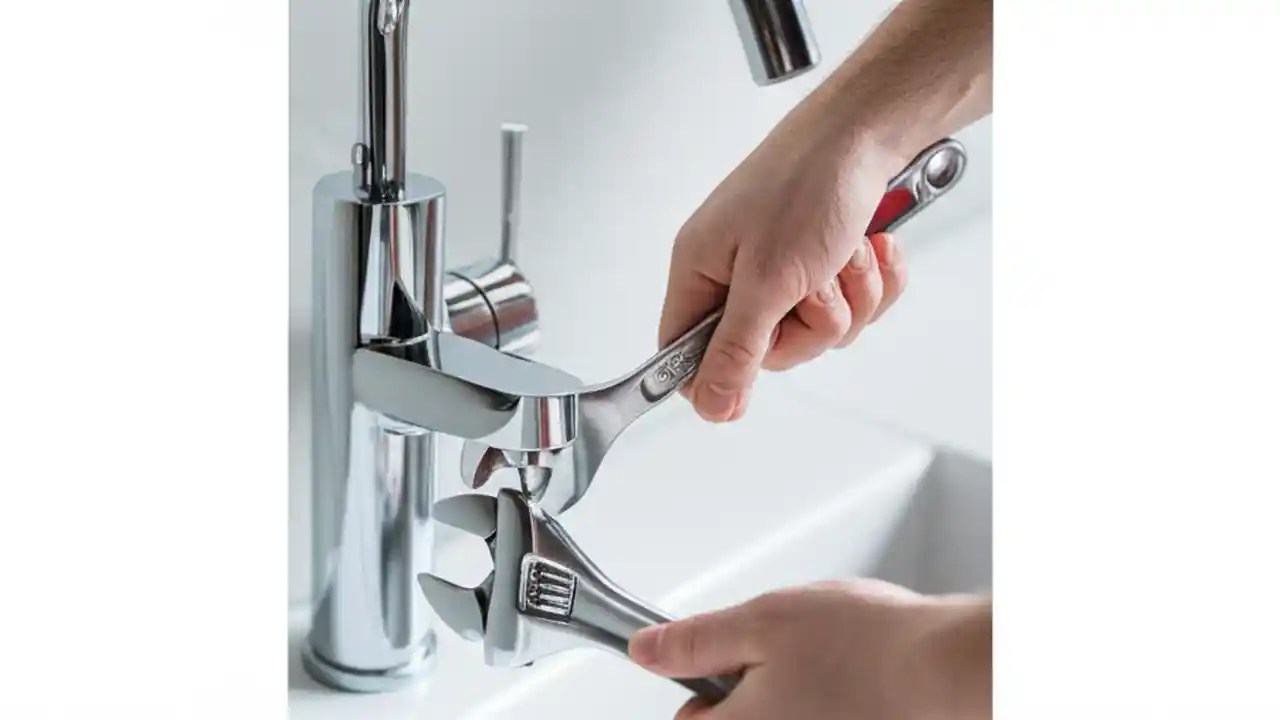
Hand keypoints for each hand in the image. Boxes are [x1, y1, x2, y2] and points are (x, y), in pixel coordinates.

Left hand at [628, 579, 991, 719]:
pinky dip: (834, 702)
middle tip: (790, 655)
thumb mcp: (762, 621)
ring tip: (832, 664)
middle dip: (755, 688)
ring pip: (785, 719)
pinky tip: (857, 681)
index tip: (727, 660)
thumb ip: (695, 641)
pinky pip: (825, 718)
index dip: (703, 684)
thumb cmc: (867, 647)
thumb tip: (646, 651)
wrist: (949, 670)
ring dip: (797, 694)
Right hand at [658, 105, 908, 422]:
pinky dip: (869, 282)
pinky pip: (849, 303)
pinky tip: (868, 249)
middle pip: (766, 349)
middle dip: (810, 325)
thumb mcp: (768, 281)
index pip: (685, 353)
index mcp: (699, 270)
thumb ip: (736, 349)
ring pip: (815, 328)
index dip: (721, 375)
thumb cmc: (808, 183)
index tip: (755, 373)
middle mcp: (734, 270)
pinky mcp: (821, 259)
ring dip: (848, 299)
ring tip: (845, 256)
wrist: (865, 132)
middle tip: (814, 287)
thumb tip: (710, 404)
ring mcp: (780, 265)